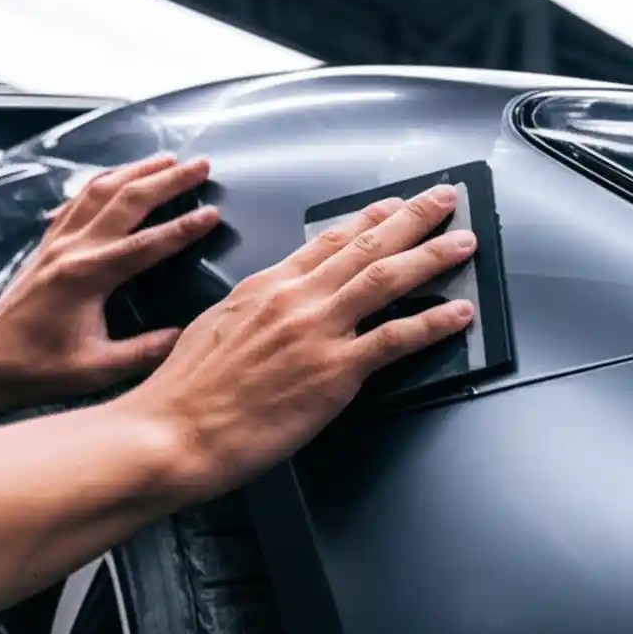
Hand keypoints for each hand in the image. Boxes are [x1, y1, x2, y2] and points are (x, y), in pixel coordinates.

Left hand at [0, 155, 219, 414]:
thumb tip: (188, 334)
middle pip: (126, 201)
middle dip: (167, 180)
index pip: (146, 244)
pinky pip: (78, 200)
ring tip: (168, 158)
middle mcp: (72, 249)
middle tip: (201, 165)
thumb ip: (147, 351)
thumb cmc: (43, 368)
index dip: (183, 228)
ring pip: (100, 191)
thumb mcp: (99, 368)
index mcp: (88, 277)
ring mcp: (57, 241)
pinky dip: (103, 181)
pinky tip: (120, 175)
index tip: (212, 213)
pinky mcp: (47, 243)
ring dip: (137, 170)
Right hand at [112, 184, 475, 500]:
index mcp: (267, 285)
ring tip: (463, 243)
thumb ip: (254, 310)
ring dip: (433, 255)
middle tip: (445, 199)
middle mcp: (297, 299)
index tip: (394, 203)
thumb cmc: (184, 393)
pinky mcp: (334, 371)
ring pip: (388, 279)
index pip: (328, 239)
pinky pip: (396, 338)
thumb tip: (272, 307)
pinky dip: (433, 321)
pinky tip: (459, 312)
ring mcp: (317, 331)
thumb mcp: (215, 327)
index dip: (369, 218)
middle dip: (414, 217)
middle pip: (367, 245)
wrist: (169, 434)